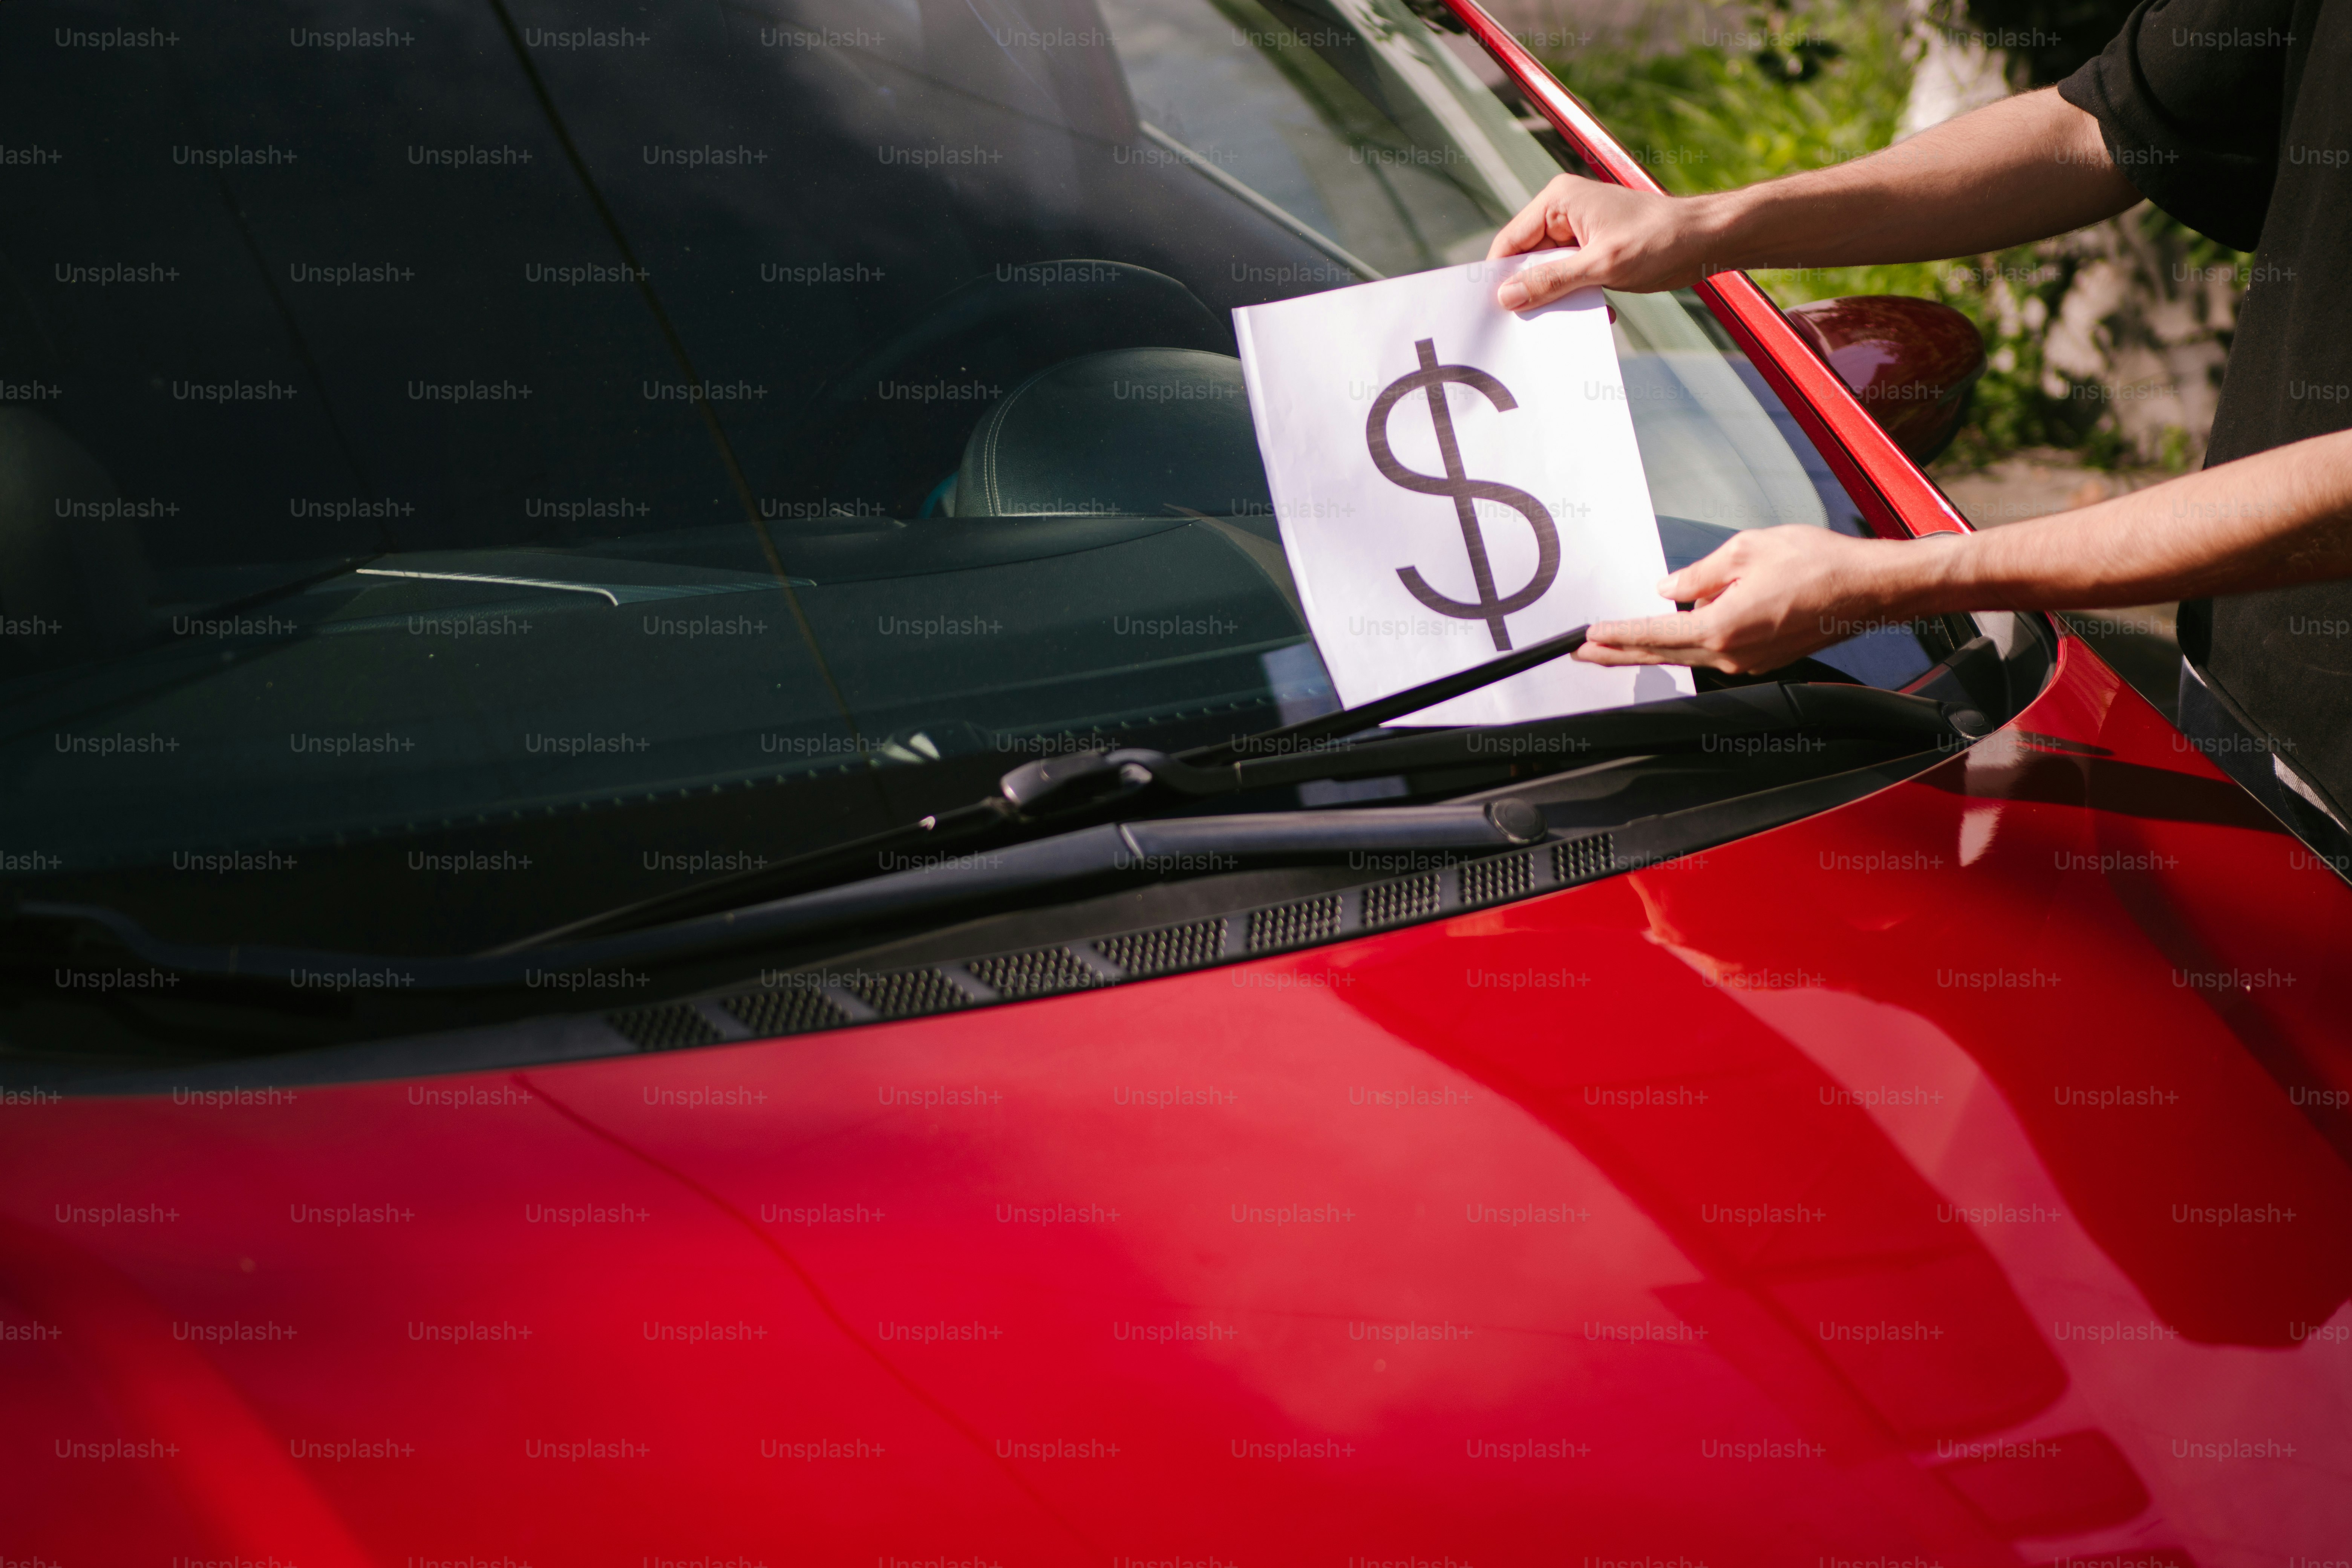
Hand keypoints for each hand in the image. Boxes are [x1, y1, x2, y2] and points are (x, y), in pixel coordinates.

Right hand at [1486, 173, 1727, 308]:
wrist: (1706, 239)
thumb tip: (1507, 296)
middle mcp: (1564, 211)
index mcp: (1558, 200)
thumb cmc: (1660, 240)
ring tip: (1566, 318)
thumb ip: (1551, 281)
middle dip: (1530, 290)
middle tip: (1527, 323)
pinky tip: (1597, 311)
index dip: (1499, 276)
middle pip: (1527, 258)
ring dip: (1557, 297)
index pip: (1510, 241)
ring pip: (1549, 271)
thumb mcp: (1600, 265)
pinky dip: (1578, 295)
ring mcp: (1580, 230)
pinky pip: (1571, 276)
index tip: (1493, 310)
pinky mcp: (1595, 248)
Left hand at [1573, 525, 1945, 672]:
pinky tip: (1679, 629)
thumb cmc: (1819, 564)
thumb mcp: (1746, 551)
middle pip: (1662, 654)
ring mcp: (1748, 661)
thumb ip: (1700, 574)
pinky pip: (1715, 650)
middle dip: (1619, 652)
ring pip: (1687, 654)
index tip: (1586, 638)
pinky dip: (1690, 641)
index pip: (1653, 633)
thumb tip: (1669, 588)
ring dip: (1652, 646)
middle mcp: (1732, 654)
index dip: (1616, 635)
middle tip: (1583, 652)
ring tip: (1616, 644)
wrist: (1870, 588)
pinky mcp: (1764, 659)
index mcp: (1722, 626)